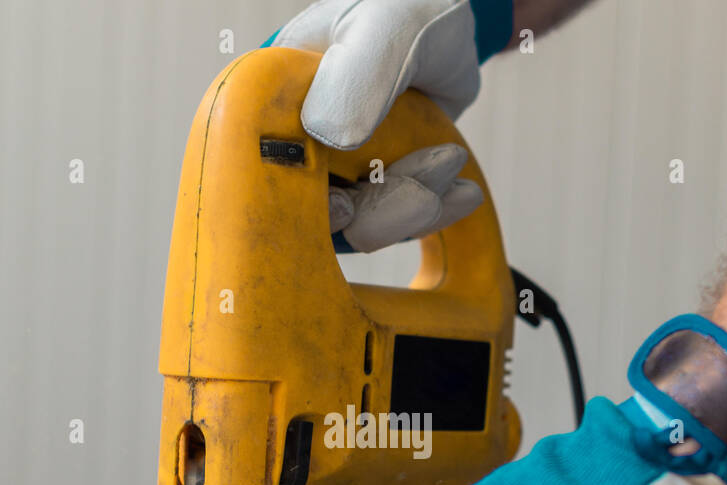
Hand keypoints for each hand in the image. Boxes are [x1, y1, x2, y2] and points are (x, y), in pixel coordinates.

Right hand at [273, 0, 500, 250]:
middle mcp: (296, 139)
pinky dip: (431, 211)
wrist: (447, 20)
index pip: (264, 169)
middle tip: (427, 196)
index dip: (297, 203)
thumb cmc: (406, 6)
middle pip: (316, 212)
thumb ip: (355, 75)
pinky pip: (393, 218)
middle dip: (375, 213)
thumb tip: (327, 135)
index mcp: (271, 100)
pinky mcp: (373, 181)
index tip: (345, 205)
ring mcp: (336, 165)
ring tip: (450, 164)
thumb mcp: (381, 27)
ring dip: (412, 208)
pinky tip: (463, 193)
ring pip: (360, 222)